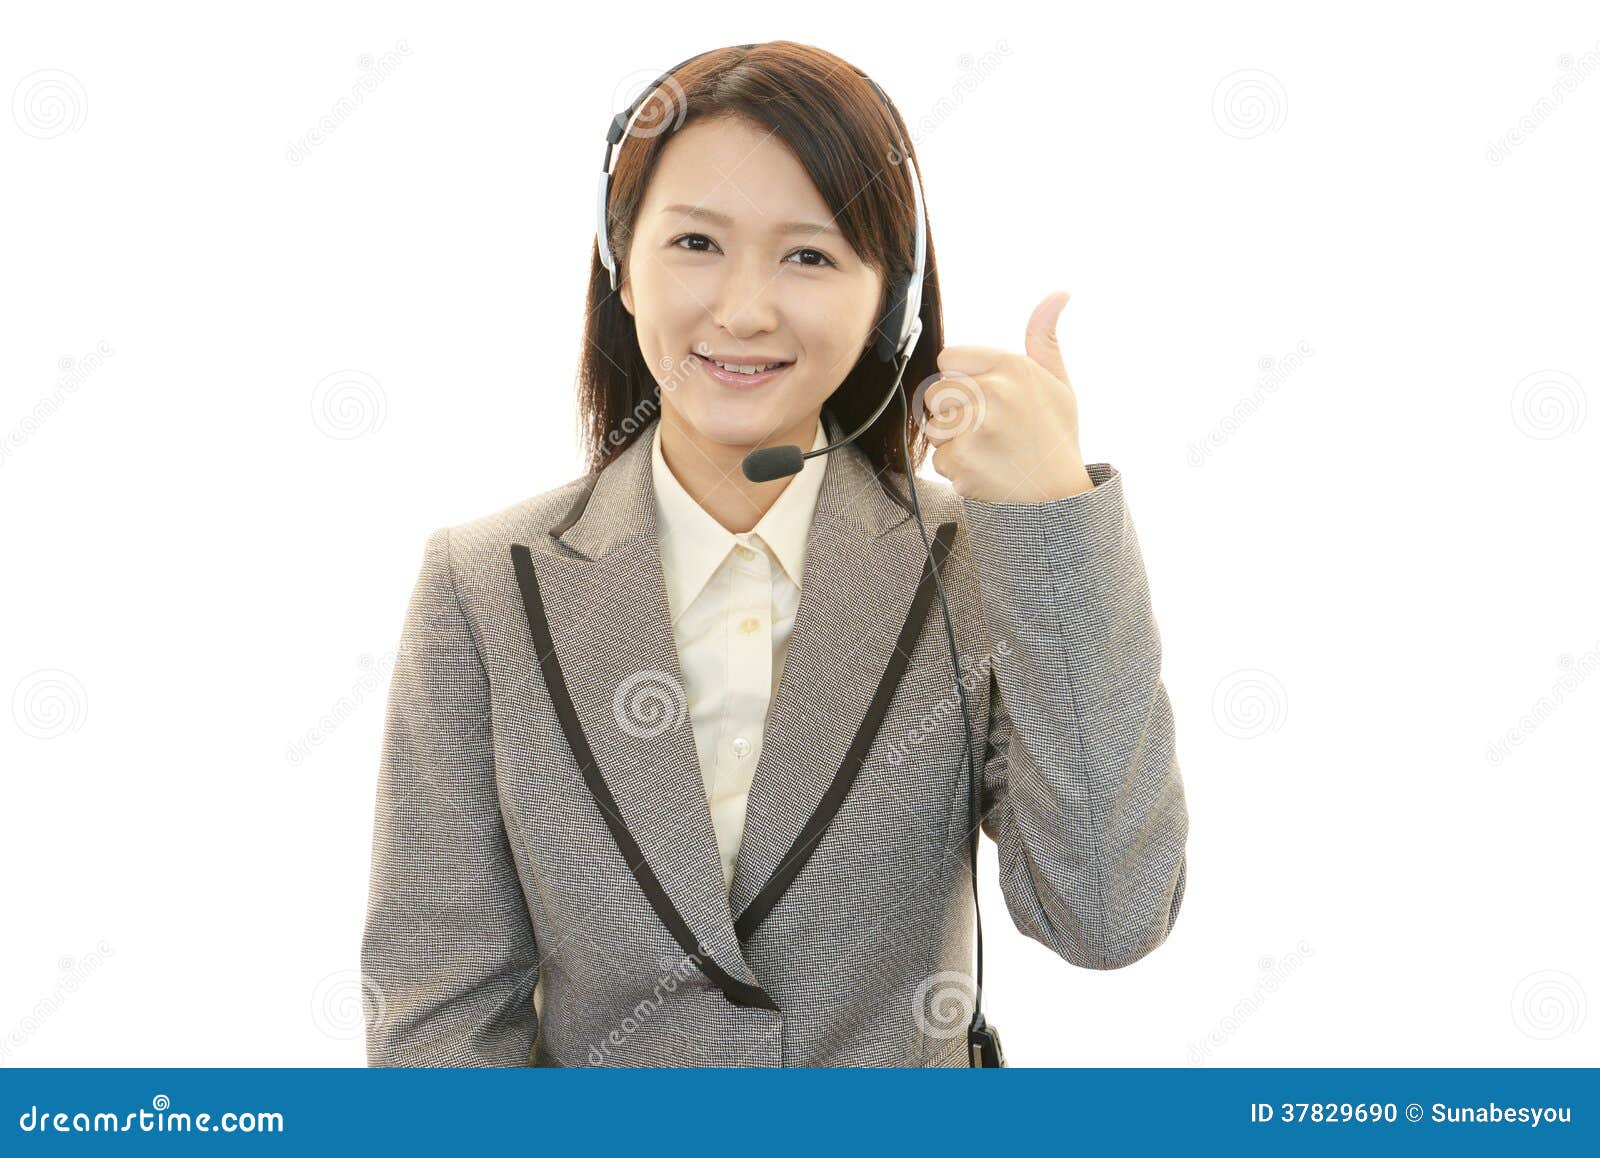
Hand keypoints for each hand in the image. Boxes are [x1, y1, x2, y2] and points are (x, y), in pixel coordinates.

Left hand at [922, 291, 1093, 503]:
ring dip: (953, 441)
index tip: (985, 398)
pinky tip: (985, 469)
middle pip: (935, 392)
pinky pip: (937, 457)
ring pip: (934, 426)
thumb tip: (1059, 293)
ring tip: (989, 450)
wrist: (1058, 497)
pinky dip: (955, 468)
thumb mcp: (1057, 382)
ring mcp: (975, 426)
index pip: (948, 358)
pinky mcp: (961, 458)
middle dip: (954, 411)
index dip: (961, 380)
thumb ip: (1044, 337)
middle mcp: (993, 391)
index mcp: (1012, 366)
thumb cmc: (1055, 437)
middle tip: (989, 430)